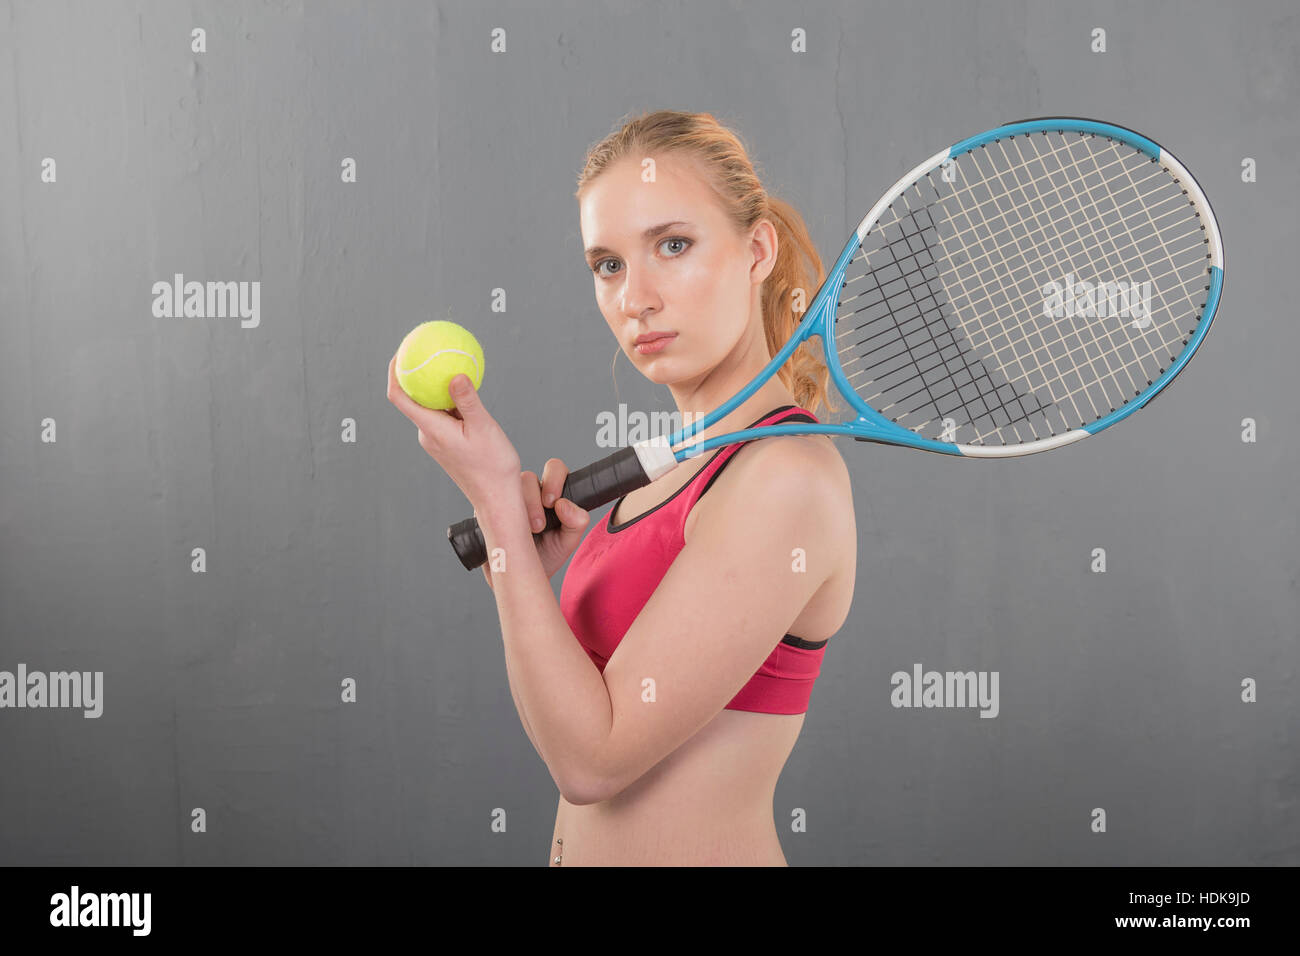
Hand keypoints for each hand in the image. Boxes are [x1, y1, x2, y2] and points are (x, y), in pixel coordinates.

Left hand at [386, 354, 520, 510]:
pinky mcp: (446, 443)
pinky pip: (442, 415)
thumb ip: (468, 400)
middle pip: (412, 398)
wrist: (497, 497)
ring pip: (429, 406)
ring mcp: (436, 440)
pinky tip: (463, 388)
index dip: (394, 373)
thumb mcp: (484, 428)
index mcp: (432, 429)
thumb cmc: (492, 467)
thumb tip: (455, 374)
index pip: (400, 397)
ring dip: (435, 386)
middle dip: (416, 373)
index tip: (400, 352)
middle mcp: (429, 434)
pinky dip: (449, 399)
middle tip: (426, 350)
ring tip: (447, 363)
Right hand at [481, 459, 588, 590]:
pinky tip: (501, 528)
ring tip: (524, 532)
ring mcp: (506, 498)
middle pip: (528, 477)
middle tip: (538, 526)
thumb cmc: (545, 556)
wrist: (520, 577)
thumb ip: (576, 523)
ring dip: (516, 508)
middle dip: (533, 500)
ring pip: (508, 487)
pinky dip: (495, 512)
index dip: (554, 480)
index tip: (553, 503)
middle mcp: (529, 492)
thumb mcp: (567, 542)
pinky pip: (487, 500)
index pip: (554, 469)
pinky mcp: (487, 509)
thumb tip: (565, 505)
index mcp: (551, 493)